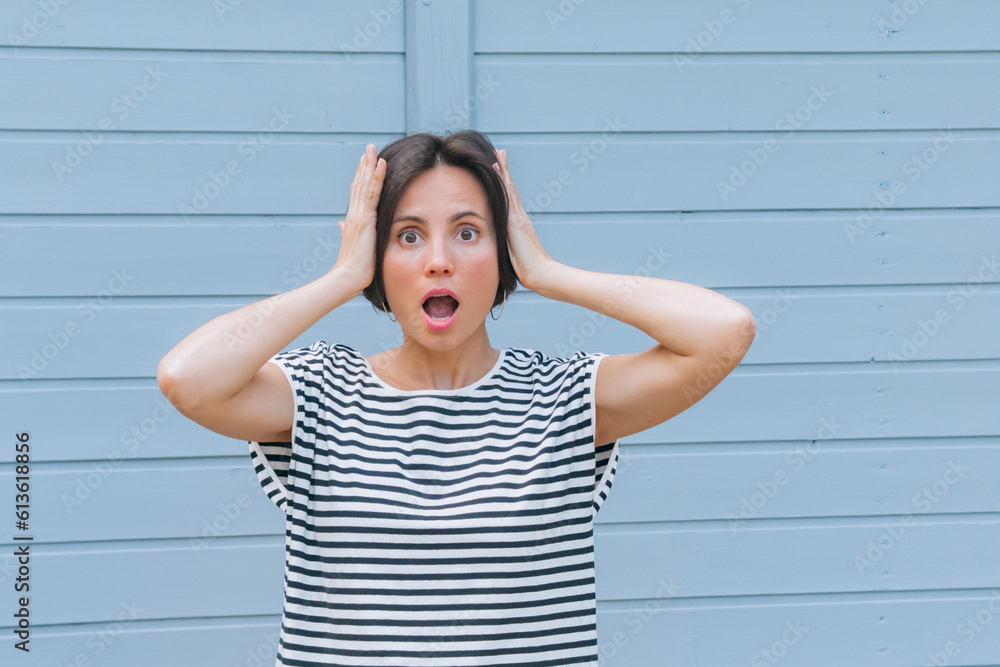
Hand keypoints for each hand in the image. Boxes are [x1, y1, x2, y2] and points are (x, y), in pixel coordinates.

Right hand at [333, 143, 385, 288]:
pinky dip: (377, 176)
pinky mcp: (365, 218)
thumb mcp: (351, 245)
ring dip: (369, 164)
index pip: (357, 193)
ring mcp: (359, 214)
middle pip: (359, 183)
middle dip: (364, 165)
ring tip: (372, 148)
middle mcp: (354, 214)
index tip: (365, 162)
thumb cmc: (352, 268)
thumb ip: (347, 232)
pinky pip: (372, 192)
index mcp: (353, 220)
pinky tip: (381, 163)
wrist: (347, 278)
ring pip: (364, 184)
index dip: (361, 177)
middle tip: (368, 147)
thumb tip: (342, 224)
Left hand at [492, 148, 554, 289]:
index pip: (509, 201)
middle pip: (510, 189)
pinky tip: (496, 167)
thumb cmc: (528, 272)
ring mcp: (518, 217)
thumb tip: (501, 255)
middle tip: (500, 153)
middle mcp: (519, 217)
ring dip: (503, 170)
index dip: (504, 186)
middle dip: (504, 171)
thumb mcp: (514, 258)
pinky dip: (502, 180)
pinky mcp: (515, 220)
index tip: (498, 171)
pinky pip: (507, 194)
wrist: (541, 274)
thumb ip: (508, 252)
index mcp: (518, 226)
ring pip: (509, 188)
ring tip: (498, 153)